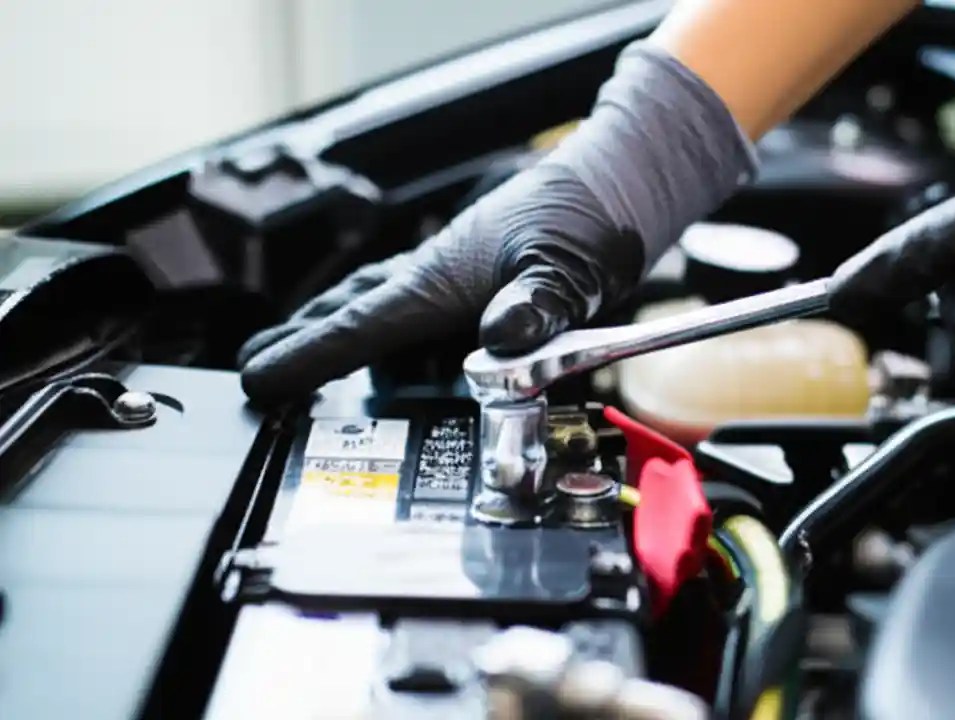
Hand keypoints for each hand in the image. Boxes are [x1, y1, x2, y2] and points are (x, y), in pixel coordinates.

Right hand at [238, 43, 754, 401]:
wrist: (615, 185)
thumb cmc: (587, 217)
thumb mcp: (566, 268)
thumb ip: (534, 307)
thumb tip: (500, 337)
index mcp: (440, 278)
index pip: (359, 325)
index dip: (308, 356)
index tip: (259, 378)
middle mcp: (435, 275)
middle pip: (351, 312)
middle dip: (302, 340)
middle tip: (256, 367)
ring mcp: (452, 274)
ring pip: (376, 304)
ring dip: (336, 328)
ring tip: (302, 351)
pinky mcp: (475, 277)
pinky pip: (412, 305)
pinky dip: (386, 324)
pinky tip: (395, 344)